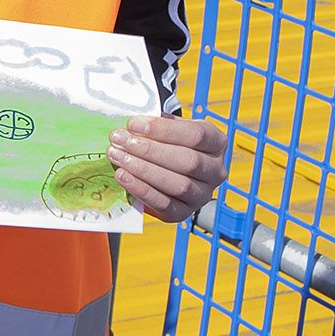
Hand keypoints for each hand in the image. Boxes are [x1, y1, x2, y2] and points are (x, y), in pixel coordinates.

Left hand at [107, 113, 230, 223]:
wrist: (169, 170)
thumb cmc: (168, 142)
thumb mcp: (169, 126)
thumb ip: (156, 123)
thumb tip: (132, 124)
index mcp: (216, 142)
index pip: (196, 135)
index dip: (163, 129)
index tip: (133, 124)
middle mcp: (215, 170)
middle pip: (188, 161)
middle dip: (150, 150)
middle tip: (119, 140)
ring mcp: (202, 194)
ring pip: (179, 184)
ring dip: (143, 170)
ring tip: (117, 157)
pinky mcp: (184, 212)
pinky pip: (165, 204)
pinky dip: (142, 190)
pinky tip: (123, 176)